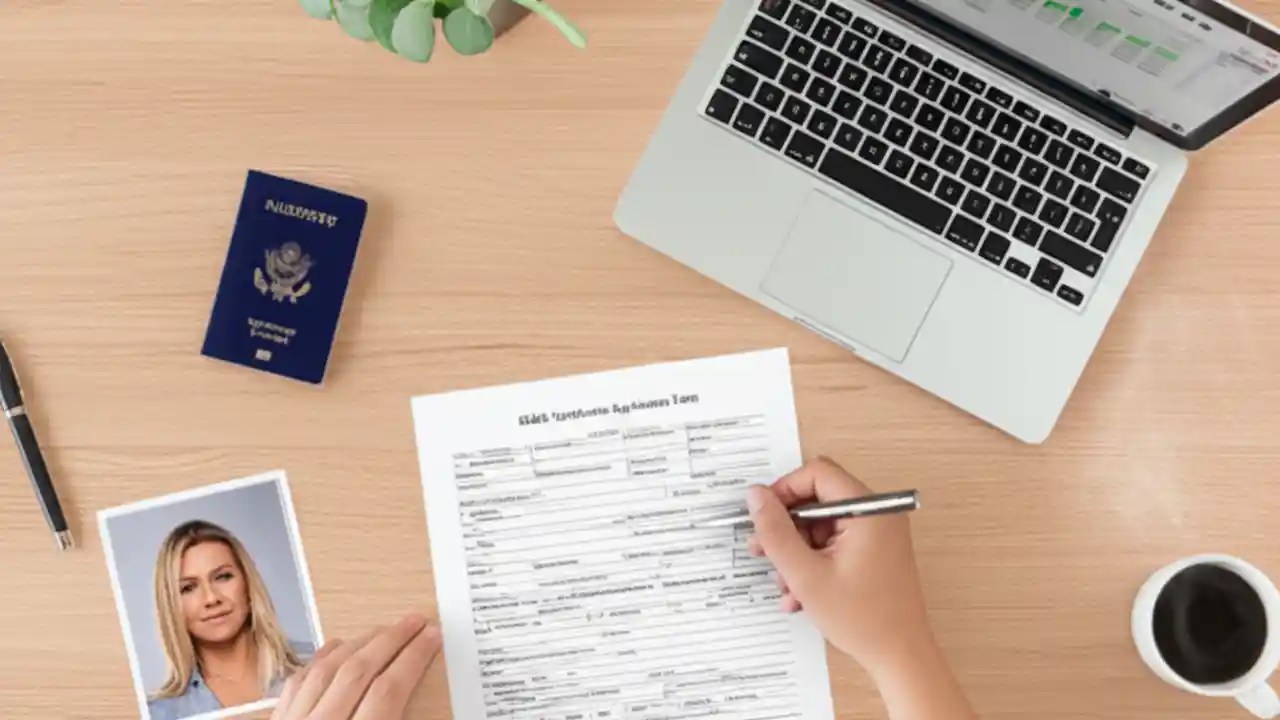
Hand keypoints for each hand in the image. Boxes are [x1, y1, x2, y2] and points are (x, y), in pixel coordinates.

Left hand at [271, 613, 441, 719]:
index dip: (414, 659)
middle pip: (358, 671)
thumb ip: (395, 718)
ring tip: (383, 630)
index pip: (388, 690)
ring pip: (326, 669)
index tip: (431, 638)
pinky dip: (320, 660)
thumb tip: (413, 689)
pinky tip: (336, 648)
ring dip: (358, 643)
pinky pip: (298, 682)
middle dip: (391, 641)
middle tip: (414, 622)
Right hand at [745, 458, 933, 677]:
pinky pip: (834, 544)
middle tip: (762, 551)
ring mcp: (877, 534)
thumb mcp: (806, 574)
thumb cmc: (862, 618)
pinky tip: (799, 593)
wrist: (900, 657)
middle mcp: (876, 514)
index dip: (784, 490)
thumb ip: (776, 532)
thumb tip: (755, 496)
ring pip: (821, 526)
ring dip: (796, 552)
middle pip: (818, 500)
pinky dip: (813, 562)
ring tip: (784, 584)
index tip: (763, 516)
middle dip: (786, 528)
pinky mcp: (874, 551)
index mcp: (868, 510)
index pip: (817, 474)